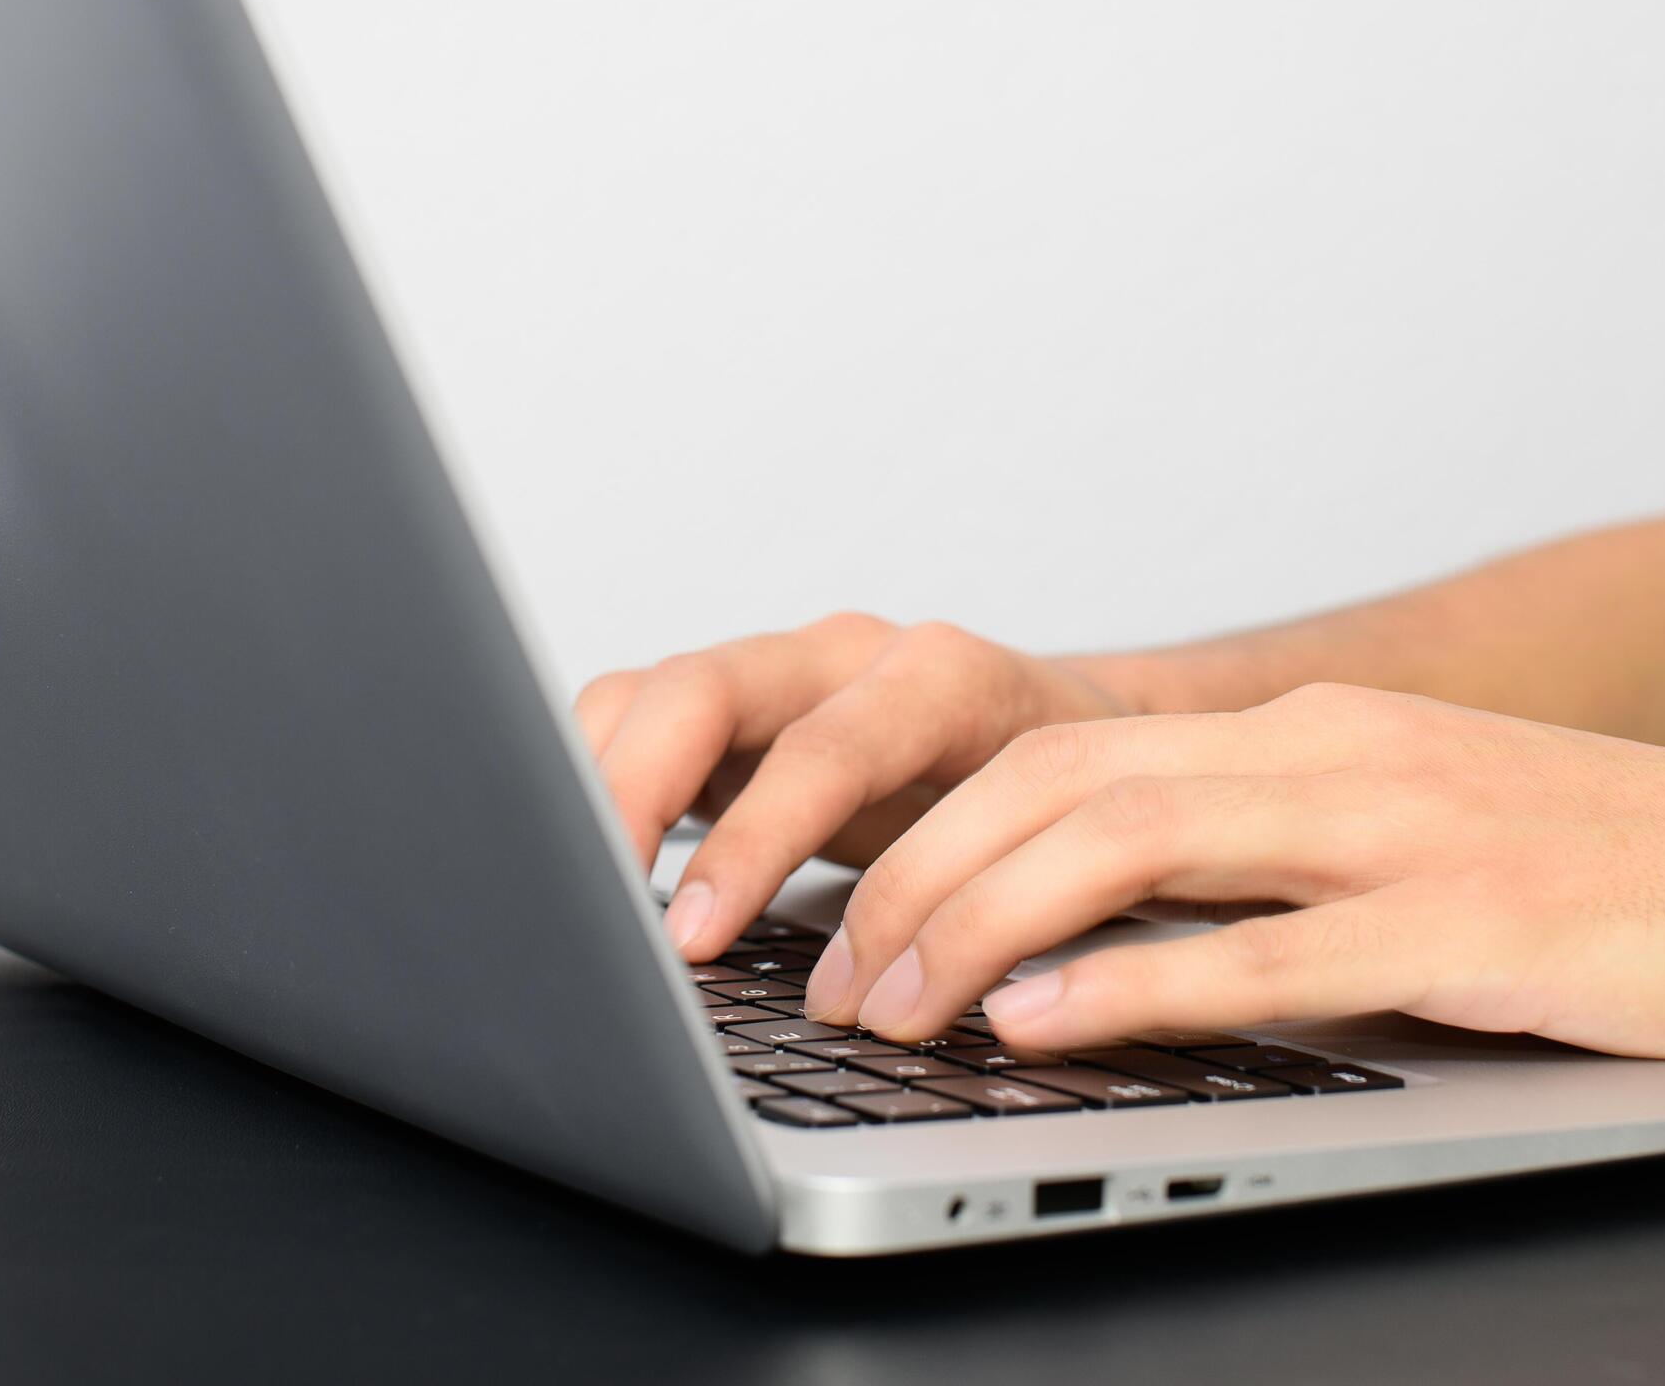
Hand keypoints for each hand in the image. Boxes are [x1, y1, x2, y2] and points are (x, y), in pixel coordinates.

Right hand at [575, 615, 1142, 960]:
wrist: (1091, 726)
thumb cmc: (1075, 789)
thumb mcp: (1049, 840)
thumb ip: (972, 899)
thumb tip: (892, 1006)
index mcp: (940, 680)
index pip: (821, 748)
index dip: (749, 843)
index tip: (697, 939)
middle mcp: (847, 658)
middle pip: (700, 689)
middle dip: (629, 798)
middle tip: (596, 911)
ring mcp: (783, 673)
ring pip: (651, 694)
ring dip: (596, 786)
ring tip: (574, 895)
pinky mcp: (738, 710)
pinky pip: (639, 719)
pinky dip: (599, 781)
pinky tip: (590, 862)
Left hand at [807, 683, 1664, 1057]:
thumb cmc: (1616, 873)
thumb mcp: (1412, 836)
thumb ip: (1273, 866)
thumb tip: (1108, 938)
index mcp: (1310, 734)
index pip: (1062, 756)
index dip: (933, 836)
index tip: (852, 919)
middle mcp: (1333, 755)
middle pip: (1057, 786)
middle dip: (918, 882)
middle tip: (834, 983)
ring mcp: (1400, 830)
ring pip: (1128, 845)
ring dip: (986, 929)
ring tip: (897, 1009)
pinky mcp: (1470, 924)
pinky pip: (1266, 953)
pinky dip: (1138, 988)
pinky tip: (1047, 1024)